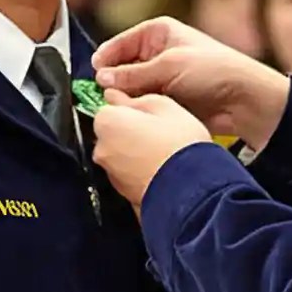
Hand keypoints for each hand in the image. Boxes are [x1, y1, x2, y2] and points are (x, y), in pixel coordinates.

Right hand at [92, 17, 290, 149]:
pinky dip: (137, 110)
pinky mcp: (166, 100)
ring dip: (125, 99)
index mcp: (158, 33)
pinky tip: (134, 116)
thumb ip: (133, 74)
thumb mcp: (170, 66)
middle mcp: (157, 53)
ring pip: (130, 89)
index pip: (120, 43)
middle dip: (113, 82)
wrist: (244, 100)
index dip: (106, 58)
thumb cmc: (215, 70)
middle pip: (121, 68)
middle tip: (103, 96)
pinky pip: (142, 105)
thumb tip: (102, 79)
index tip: (94, 74)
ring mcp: (161, 78)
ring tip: (121, 107)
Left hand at [92, 90, 211, 208]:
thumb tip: (118, 98)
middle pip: (112, 134)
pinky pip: (129, 175)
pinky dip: (140, 172)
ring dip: (135, 152)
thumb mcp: (164, 105)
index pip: (109, 109)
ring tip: (164, 153)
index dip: (130, 110)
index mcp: (107, 122)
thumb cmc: (179, 143)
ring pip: (120, 156)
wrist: (189, 189)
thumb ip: (135, 99)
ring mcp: (111, 174)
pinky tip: (161, 170)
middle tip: (160, 132)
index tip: (149, 113)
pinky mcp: (123, 194)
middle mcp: (102, 149)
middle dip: (130, 131)